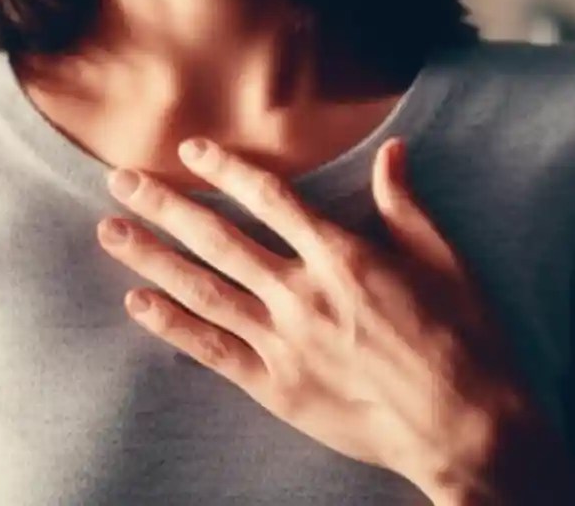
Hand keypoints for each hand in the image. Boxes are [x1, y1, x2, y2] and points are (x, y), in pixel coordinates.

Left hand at [95, 136, 573, 502]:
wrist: (464, 425)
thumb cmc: (465, 340)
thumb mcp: (445, 260)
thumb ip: (406, 205)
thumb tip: (392, 150)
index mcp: (343, 256)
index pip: (270, 198)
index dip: (226, 168)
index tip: (190, 149)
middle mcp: (302, 293)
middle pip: (218, 238)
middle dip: (165, 205)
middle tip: (121, 180)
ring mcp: (284, 341)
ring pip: (202, 288)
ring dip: (151, 257)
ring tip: (109, 230)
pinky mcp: (274, 386)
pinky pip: (211, 349)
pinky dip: (170, 325)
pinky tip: (136, 303)